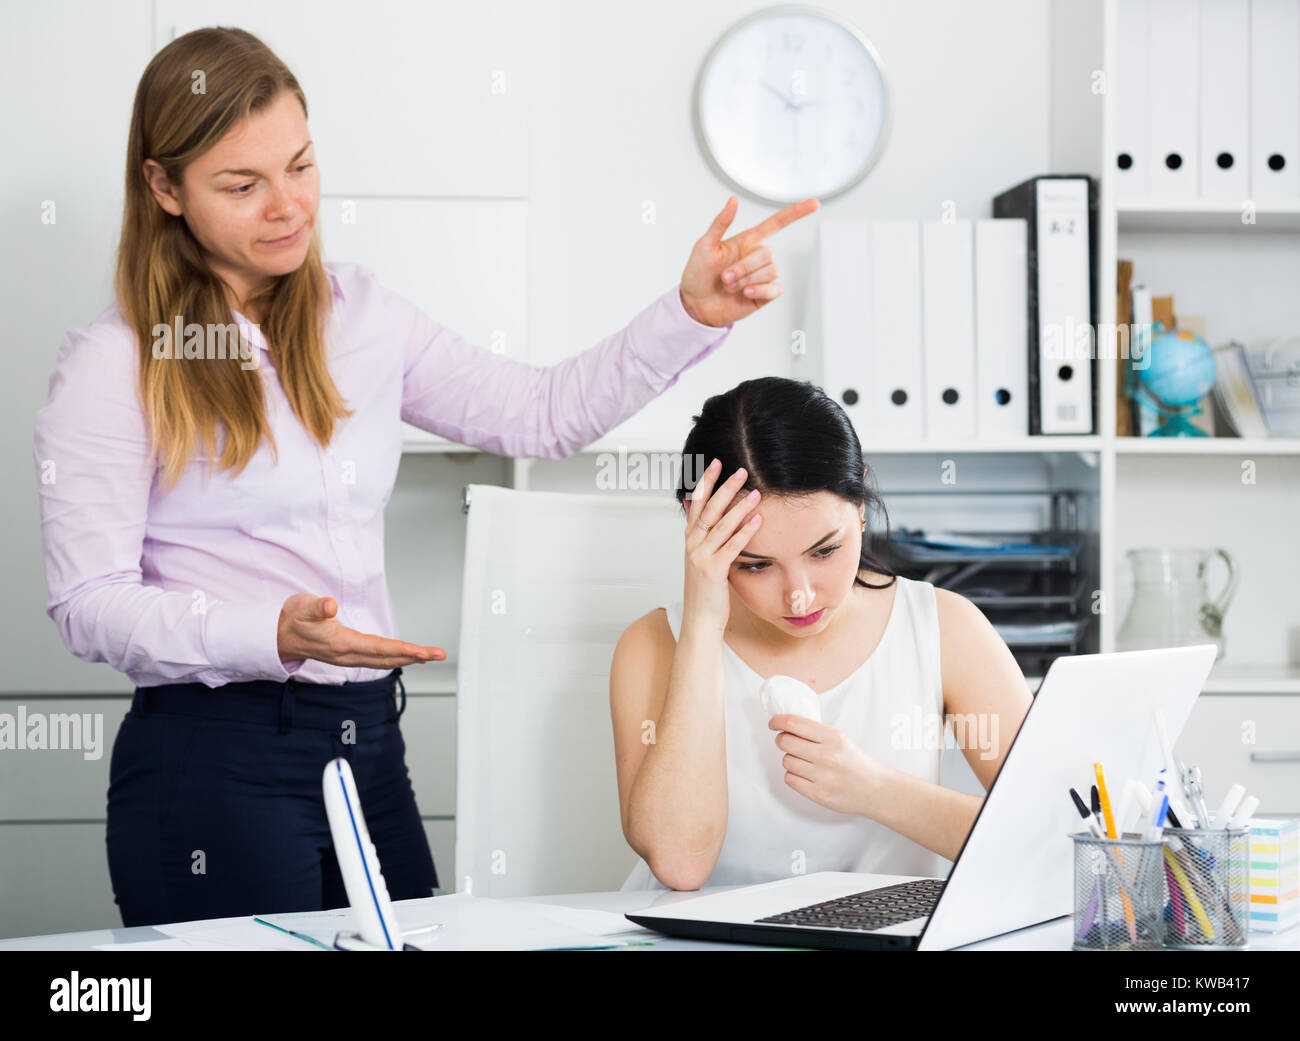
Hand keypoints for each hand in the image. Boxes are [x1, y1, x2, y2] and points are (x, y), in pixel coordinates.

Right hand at [277, 593, 445, 668]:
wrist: (277, 635)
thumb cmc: (292, 618)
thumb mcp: (302, 607)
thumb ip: (317, 607)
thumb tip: (331, 606)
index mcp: (341, 643)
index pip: (379, 648)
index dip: (403, 650)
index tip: (424, 651)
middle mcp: (348, 654)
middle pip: (388, 657)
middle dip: (416, 656)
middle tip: (440, 654)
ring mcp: (349, 657)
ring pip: (385, 660)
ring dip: (410, 658)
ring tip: (431, 655)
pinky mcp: (349, 654)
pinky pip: (378, 659)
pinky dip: (396, 657)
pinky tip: (408, 656)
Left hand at [679, 195, 819, 326]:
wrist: (695, 304)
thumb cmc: (697, 274)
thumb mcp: (704, 246)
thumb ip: (720, 223)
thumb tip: (733, 200)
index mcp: (747, 241)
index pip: (777, 224)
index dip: (796, 213)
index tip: (815, 203)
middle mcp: (758, 257)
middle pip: (768, 254)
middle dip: (744, 267)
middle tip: (724, 278)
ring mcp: (762, 276)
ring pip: (771, 271)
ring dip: (747, 280)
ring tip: (730, 287)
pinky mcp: (765, 295)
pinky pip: (775, 289)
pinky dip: (760, 291)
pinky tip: (745, 294)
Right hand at [682, 458, 762, 633]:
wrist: (700, 619)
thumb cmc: (706, 589)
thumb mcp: (702, 557)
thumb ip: (704, 534)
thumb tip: (701, 510)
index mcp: (691, 538)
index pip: (697, 502)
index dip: (706, 481)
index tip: (716, 462)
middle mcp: (692, 544)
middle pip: (709, 508)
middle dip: (725, 487)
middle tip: (742, 470)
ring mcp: (701, 557)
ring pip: (721, 525)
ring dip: (739, 507)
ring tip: (756, 492)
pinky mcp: (713, 571)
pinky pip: (731, 547)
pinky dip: (745, 532)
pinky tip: (758, 520)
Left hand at [770, 714, 884, 816]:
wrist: (875, 789)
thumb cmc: (856, 763)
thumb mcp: (841, 739)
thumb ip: (816, 733)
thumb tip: (787, 725)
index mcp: (833, 738)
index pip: (794, 723)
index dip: (778, 721)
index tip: (773, 723)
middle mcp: (827, 756)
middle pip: (785, 742)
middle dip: (782, 740)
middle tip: (787, 741)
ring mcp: (822, 776)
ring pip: (786, 761)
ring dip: (790, 759)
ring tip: (803, 761)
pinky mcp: (818, 794)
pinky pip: (790, 779)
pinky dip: (793, 775)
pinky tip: (804, 774)